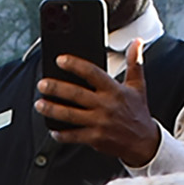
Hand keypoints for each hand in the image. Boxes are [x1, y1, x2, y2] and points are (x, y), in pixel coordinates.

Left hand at [35, 42, 161, 167]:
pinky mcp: (95, 139)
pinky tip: (52, 129)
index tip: (60, 60)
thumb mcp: (138, 86)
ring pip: (70, 115)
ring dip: (52, 109)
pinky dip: (61, 134)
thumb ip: (135, 63)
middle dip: (56, 88)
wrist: (144, 142)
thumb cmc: (138, 112)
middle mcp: (105, 106)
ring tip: (39, 104)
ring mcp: (99, 123)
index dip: (74, 65)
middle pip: (76, 94)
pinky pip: (74, 136)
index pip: (91, 73)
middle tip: (42, 84)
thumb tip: (137, 42)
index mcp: (114, 90)